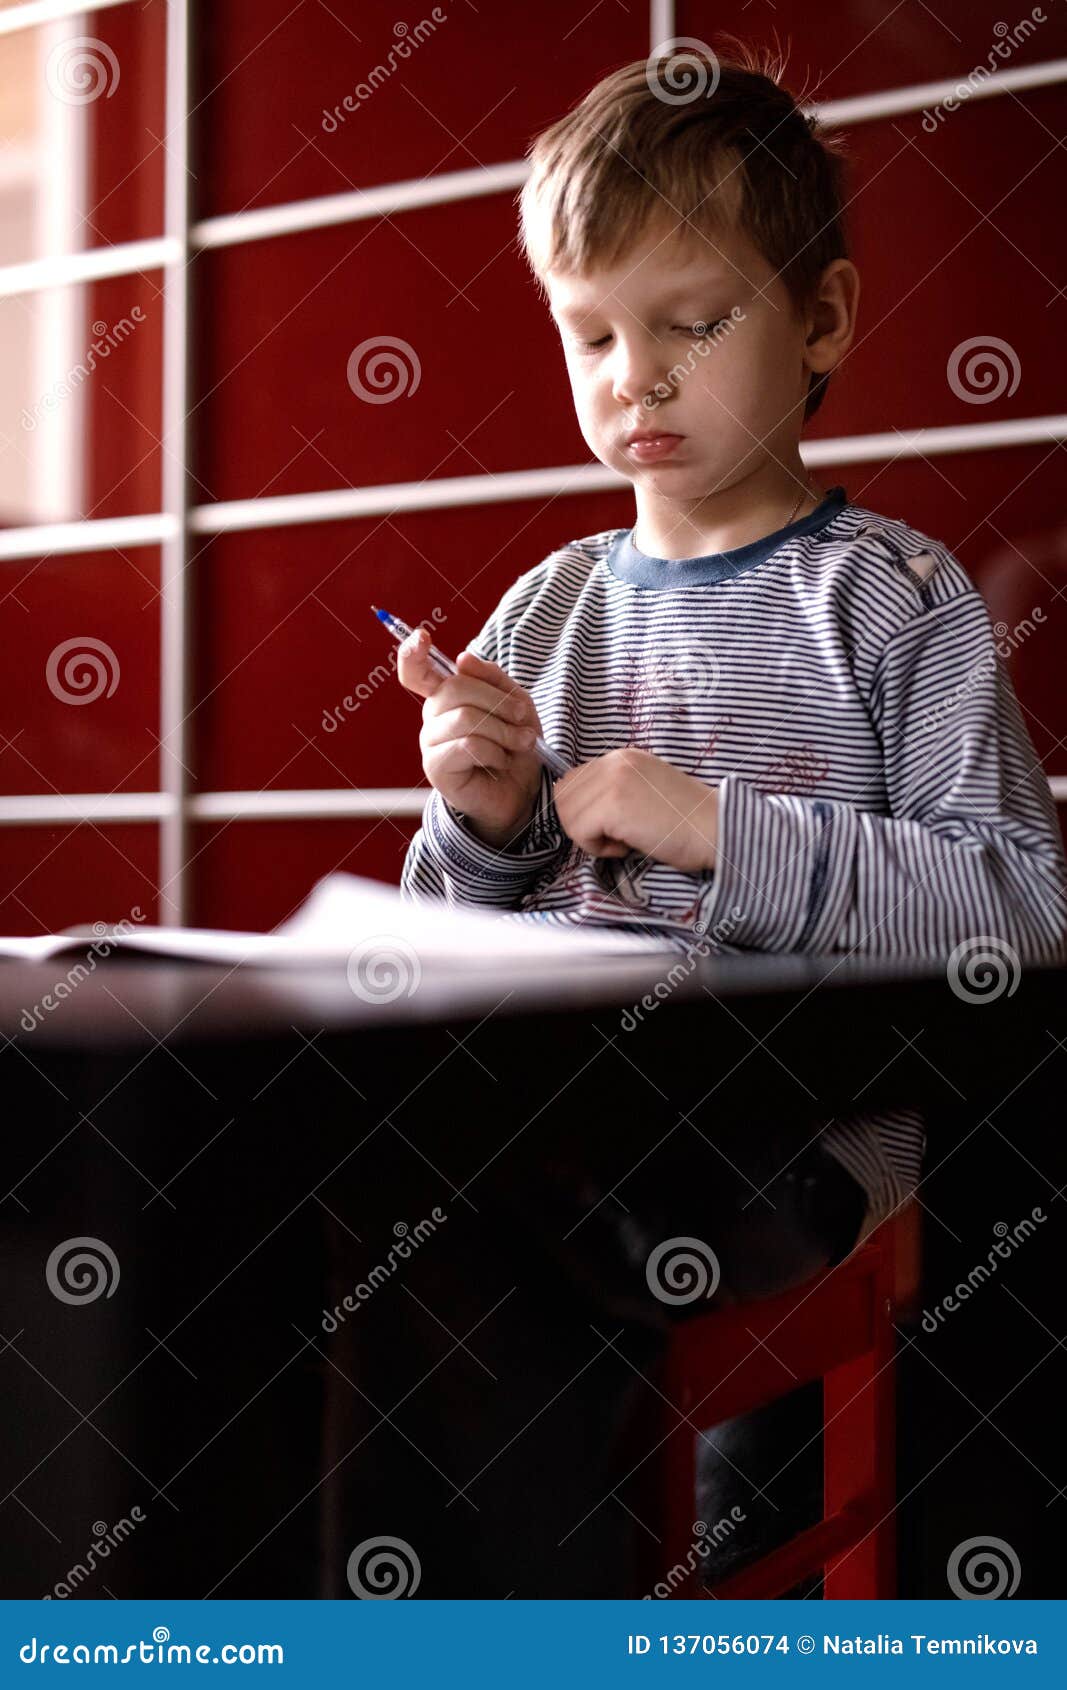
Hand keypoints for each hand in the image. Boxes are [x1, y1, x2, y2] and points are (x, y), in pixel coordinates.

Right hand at [396, 626, 545, 847]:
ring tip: (521, 743)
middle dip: (498, 702)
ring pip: (465, 718)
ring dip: (504, 730)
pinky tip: (501, 762)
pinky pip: (469, 745)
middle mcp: (431, 717)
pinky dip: (495, 752)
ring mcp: (430, 743)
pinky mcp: (437, 768)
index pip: (416, 671)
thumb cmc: (515, 745)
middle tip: (523, 719)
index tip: (422, 636)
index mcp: (446, 697)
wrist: (523, 792)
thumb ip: (492, 679)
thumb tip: (462, 659)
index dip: (412, 652)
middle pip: (454, 689)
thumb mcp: (515, 704)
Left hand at [553, 747, 717, 872]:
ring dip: (589, 837)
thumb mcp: (645, 791)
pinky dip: (598, 848)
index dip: (583, 810)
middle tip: (614, 837)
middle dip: (581, 823)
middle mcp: (614, 761)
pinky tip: (626, 847)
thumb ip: (614, 790)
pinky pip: (580, 832)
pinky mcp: (614, 805)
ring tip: (622, 842)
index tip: (612, 825)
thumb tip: (579, 809)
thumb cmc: (686, 821)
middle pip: (563, 796)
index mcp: (622, 756)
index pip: (572, 780)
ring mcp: (613, 781)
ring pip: (567, 815)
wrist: (716, 829)